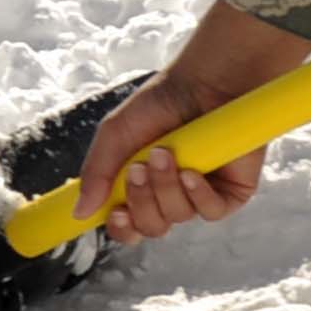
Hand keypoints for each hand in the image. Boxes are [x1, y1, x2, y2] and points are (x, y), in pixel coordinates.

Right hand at [76, 2, 310, 241]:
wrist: (205, 82)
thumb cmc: (161, 102)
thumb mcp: (116, 133)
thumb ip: (97, 173)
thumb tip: (79, 213)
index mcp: (141, 185)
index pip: (128, 224)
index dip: (121, 227)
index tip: (116, 214)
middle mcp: (170, 194)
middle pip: (151, 226)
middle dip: (141, 201)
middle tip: (139, 168)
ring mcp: (201, 194)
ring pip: (178, 216)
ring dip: (167, 187)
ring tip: (167, 154)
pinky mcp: (231, 192)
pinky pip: (211, 212)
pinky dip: (198, 195)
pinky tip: (193, 172)